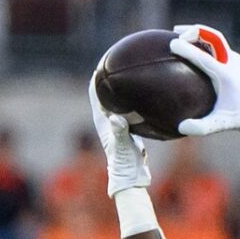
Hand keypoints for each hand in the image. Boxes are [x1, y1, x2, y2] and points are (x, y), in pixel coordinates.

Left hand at [87, 70, 150, 196]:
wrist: (131, 176)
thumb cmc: (124, 162)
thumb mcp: (122, 145)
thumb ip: (119, 131)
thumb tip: (117, 118)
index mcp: (102, 120)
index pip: (95, 93)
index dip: (96, 78)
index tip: (102, 63)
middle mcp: (107, 120)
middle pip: (104, 93)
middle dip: (108, 78)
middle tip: (115, 62)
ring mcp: (117, 124)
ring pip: (117, 100)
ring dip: (121, 88)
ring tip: (130, 74)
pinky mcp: (128, 128)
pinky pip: (129, 108)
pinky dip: (133, 100)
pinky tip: (144, 95)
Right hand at [166, 25, 239, 137]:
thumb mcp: (222, 124)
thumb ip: (202, 127)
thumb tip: (182, 127)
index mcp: (226, 75)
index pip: (204, 57)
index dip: (187, 49)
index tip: (172, 44)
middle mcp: (232, 62)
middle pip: (213, 37)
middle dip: (193, 32)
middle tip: (176, 33)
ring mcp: (235, 59)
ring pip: (215, 39)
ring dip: (198, 34)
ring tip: (180, 35)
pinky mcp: (235, 61)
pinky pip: (217, 46)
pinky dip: (203, 43)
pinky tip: (192, 49)